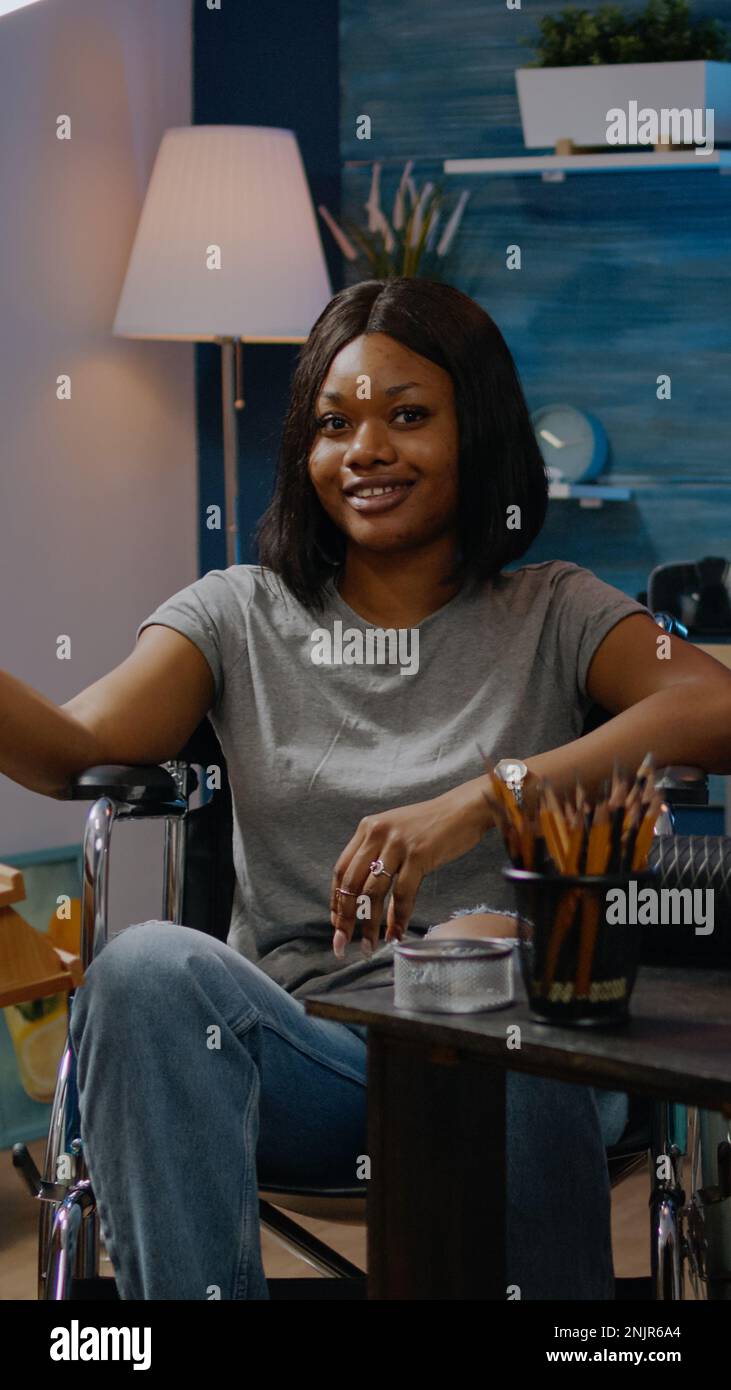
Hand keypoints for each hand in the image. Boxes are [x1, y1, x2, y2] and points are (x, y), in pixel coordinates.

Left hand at [329, 780, 493, 956]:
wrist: (465, 808)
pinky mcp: (418, 854)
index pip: (341, 870)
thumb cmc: (433, 825)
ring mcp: (397, 844)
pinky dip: (399, 917)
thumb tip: (370, 903)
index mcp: (368, 829)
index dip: (337, 900)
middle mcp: (377, 834)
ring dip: (369, 925)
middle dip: (345, 918)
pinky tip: (397, 932)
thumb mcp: (397, 835)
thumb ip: (380, 860)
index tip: (337, 924)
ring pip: (374, 892)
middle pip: (351, 884)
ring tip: (370, 947)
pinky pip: (403, 894)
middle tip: (343, 944)